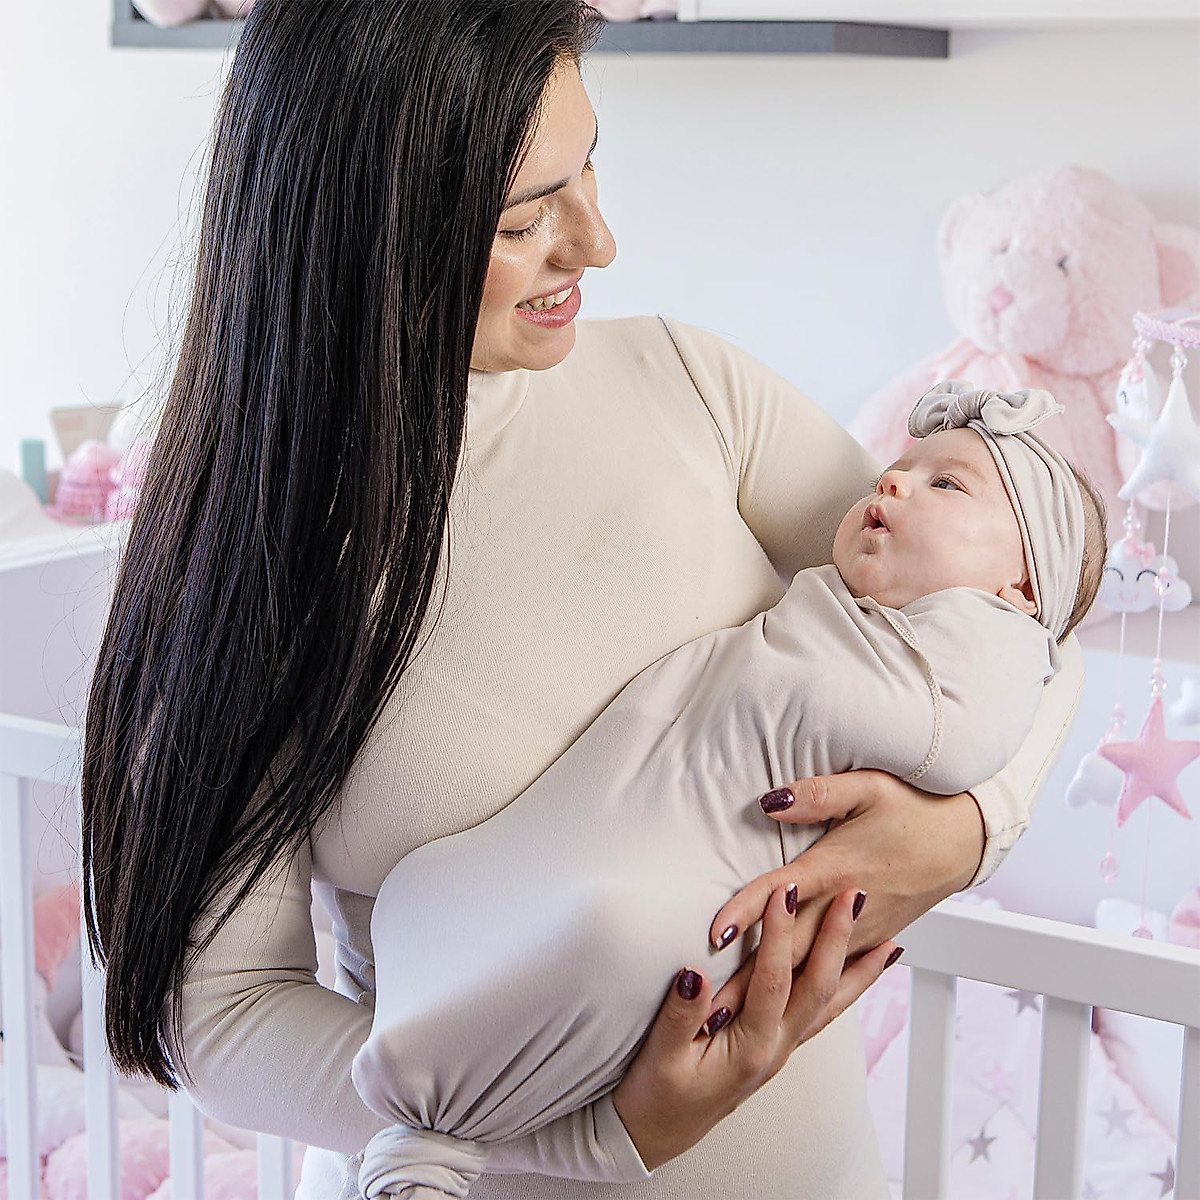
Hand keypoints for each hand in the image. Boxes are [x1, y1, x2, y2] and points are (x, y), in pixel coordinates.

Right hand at [610, 885, 898, 1171]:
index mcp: (750, 1048)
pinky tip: (855, 977)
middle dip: (838, 940)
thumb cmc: (657, 1096)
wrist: (659, 1133)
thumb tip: (694, 974)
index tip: (784, 893)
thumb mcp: (660, 1056)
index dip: (779, 935)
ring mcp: (780, 1049)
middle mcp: (775, 1048)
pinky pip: (820, 1014)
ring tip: (891, 944)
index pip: (772, 981)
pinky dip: (845, 991)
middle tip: (853, 897)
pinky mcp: (775, 1047)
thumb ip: (680, 1015)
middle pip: (818, 988)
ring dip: (860, 971)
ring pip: (830, 1005)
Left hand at [704, 770, 983, 1020]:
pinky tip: (781, 1014)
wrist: (967, 839)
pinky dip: (805, 996)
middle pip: (787, 950)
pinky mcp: (875, 938)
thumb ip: (816, 795)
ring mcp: (863, 930)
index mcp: (837, 869)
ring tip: (729, 1026)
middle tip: (708, 1013)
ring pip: (807, 971)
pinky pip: (834, 975)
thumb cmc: (916, 807)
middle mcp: (847, 908)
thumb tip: (769, 801)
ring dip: (768, 998)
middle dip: (746, 982)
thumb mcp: (868, 787)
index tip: (713, 935)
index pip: (779, 894)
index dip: (745, 913)